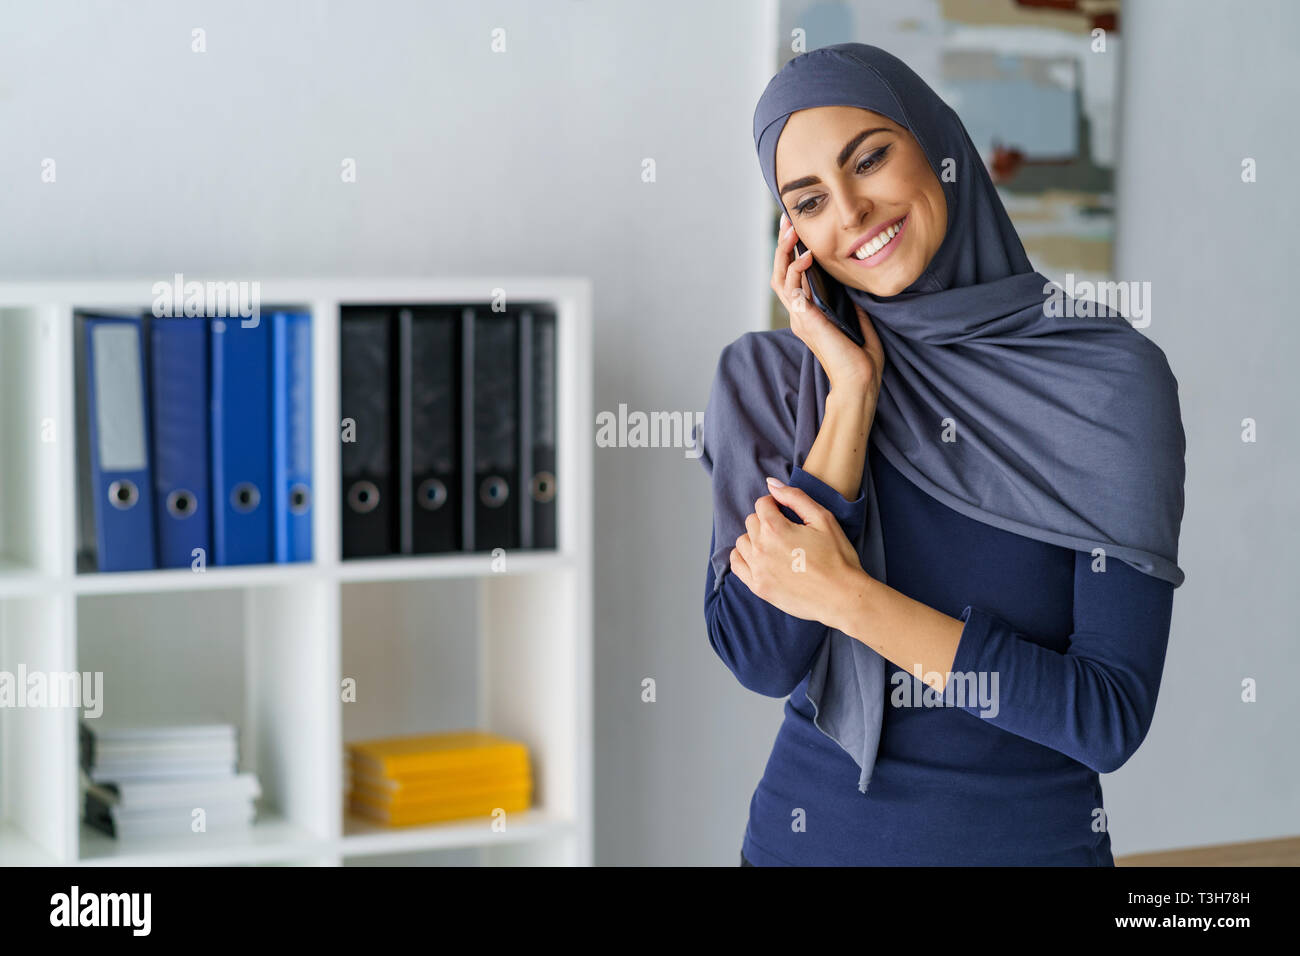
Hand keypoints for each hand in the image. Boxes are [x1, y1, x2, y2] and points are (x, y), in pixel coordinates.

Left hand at [730, 477, 867, 629]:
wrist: (842, 596)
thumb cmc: (837, 557)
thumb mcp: (823, 518)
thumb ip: (795, 497)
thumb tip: (771, 484)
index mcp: (775, 528)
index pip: (762, 504)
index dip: (775, 504)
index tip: (786, 513)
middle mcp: (761, 548)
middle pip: (751, 521)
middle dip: (766, 520)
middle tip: (786, 531)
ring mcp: (757, 569)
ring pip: (742, 542)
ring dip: (754, 538)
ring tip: (775, 545)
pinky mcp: (758, 587)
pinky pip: (737, 565)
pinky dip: (744, 557)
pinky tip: (759, 558)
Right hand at [773, 212, 886, 410]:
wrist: (859, 381)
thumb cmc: (860, 358)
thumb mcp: (856, 321)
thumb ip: (850, 304)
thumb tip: (852, 285)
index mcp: (808, 314)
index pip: (792, 278)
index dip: (791, 253)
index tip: (796, 230)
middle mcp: (799, 315)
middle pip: (779, 274)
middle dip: (782, 246)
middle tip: (787, 221)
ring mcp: (800, 319)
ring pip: (780, 279)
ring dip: (785, 253)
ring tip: (792, 232)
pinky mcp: (805, 322)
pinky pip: (793, 292)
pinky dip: (796, 272)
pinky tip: (806, 258)